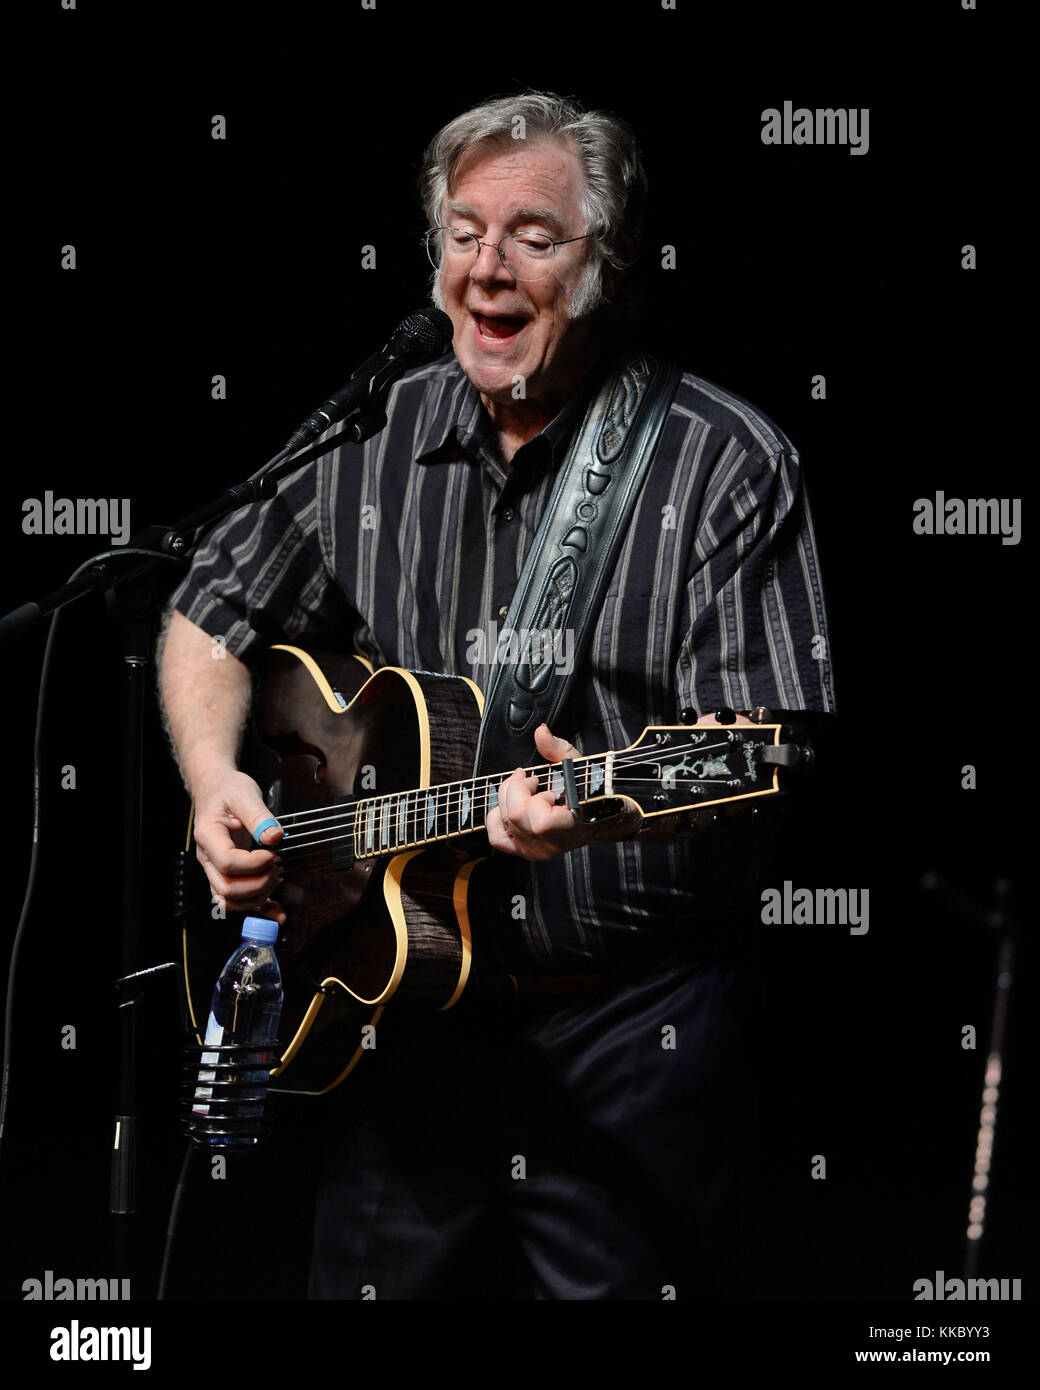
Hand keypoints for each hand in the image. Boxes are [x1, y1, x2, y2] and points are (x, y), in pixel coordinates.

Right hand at [192, 768, 285, 922]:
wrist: (216, 789)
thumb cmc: (227, 791)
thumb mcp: (245, 795)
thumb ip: (260, 816)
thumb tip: (274, 837)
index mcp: (208, 836)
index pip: (227, 862)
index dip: (254, 864)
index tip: (272, 853)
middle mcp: (207, 857)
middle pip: (226, 889)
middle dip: (258, 883)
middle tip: (277, 866)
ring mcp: (214, 869)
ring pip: (229, 900)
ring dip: (257, 896)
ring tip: (276, 877)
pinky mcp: (226, 874)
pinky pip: (237, 900)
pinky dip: (258, 908)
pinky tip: (277, 911)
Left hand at [486, 723, 641, 860]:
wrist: (601, 817)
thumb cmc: (590, 790)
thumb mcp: (575, 765)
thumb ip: (556, 748)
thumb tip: (541, 732)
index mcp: (568, 827)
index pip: (537, 819)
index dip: (531, 794)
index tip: (537, 779)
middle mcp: (550, 845)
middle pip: (512, 816)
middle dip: (515, 789)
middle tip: (529, 780)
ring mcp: (537, 851)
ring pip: (502, 823)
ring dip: (508, 799)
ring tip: (524, 792)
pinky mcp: (526, 852)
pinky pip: (497, 837)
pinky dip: (497, 818)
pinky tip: (511, 806)